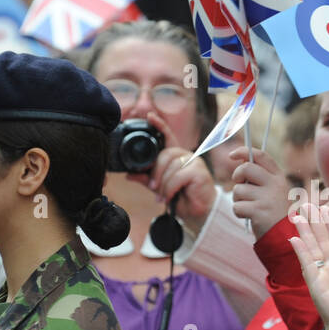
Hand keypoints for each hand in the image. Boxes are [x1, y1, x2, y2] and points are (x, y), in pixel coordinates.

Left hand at [148, 112, 214, 229]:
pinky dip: (171, 188)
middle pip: (166, 154)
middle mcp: (186, 155)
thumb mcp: (160, 187)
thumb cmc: (182, 198)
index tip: (149, 116)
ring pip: (171, 167)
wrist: (197, 213)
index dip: (160, 125)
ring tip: (163, 196)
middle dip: (156, 172)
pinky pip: (179, 176)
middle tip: (153, 187)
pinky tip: (170, 197)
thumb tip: (129, 174)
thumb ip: (146, 179)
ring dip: (164, 184)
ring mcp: (194, 162)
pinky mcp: (199, 171)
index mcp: (177, 156)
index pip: (168, 136)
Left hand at [229, 146, 290, 239]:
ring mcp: (267, 198)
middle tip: (239, 185)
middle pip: (246, 168)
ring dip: (238, 200)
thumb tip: (241, 162)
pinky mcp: (259, 211)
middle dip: (236, 176)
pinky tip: (249, 217)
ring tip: (249, 207)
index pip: (261, 156)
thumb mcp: (274, 192)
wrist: (286, 237)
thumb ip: (261, 178)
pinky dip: (238, 213)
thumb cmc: (276, 213)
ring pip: (238, 190)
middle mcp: (275, 185)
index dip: (244, 152)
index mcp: (279, 178)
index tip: (232, 155)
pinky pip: (237, 207)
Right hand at [289, 203, 328, 329]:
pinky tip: (295, 238)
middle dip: (315, 221)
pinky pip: (308, 265)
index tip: (325, 208)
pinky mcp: (317, 286)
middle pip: (321, 240)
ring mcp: (322, 277)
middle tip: (307, 203)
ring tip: (298, 214)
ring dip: (306, 231)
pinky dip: (302, 251)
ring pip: (313, 248)